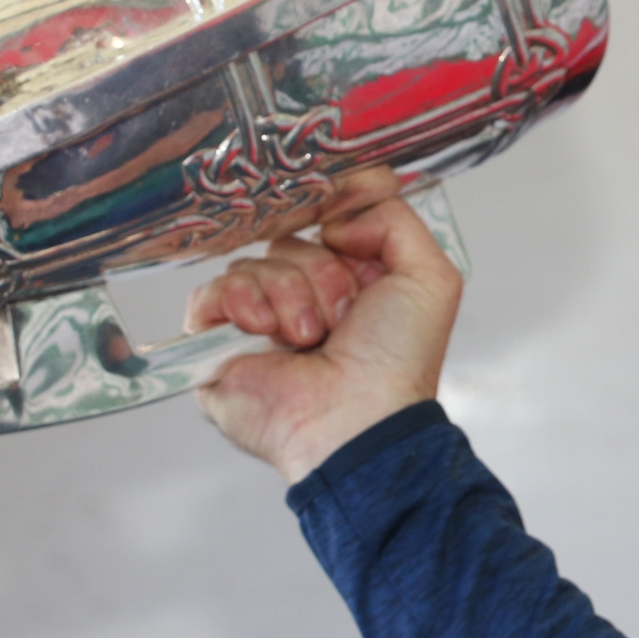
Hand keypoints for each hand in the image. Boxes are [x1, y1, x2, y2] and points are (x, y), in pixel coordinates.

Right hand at [185, 195, 462, 482]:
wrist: (357, 419)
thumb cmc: (396, 359)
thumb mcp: (429, 277)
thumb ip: (395, 220)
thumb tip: (334, 218)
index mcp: (348, 281)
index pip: (320, 224)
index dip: (330, 226)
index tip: (344, 239)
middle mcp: (300, 296)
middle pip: (287, 241)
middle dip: (319, 272)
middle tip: (339, 317)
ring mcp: (255, 320)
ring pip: (251, 264)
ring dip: (287, 294)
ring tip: (308, 338)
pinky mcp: (215, 343)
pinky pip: (209, 294)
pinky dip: (240, 303)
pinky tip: (266, 331)